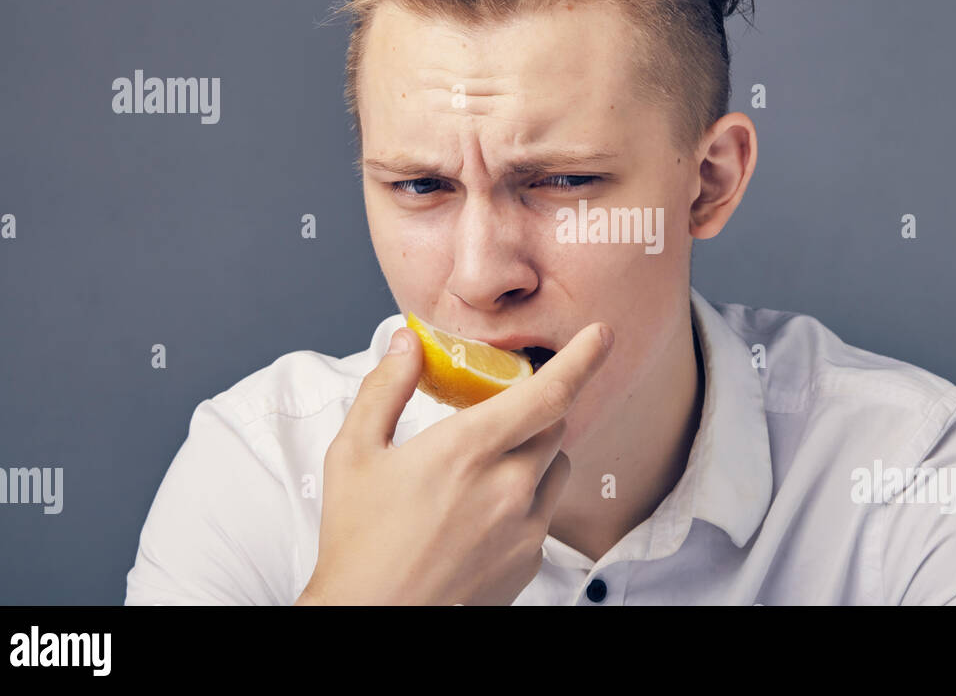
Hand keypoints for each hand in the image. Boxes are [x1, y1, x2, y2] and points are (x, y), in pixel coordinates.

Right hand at [295, 321, 613, 604]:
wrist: (374, 621)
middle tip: (499, 414)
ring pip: (556, 468)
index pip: (550, 394)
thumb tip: (406, 344)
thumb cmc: (358, 543)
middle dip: (537, 409)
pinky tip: (478, 514)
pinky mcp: (529, 561)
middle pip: (555, 426)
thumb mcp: (354, 454)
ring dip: (534, 453)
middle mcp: (509, 487)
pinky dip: (524, 499)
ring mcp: (525, 528)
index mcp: (468, 450)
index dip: (583, 358)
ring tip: (484, 468)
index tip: (601, 334)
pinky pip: (544, 512)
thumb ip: (386, 389)